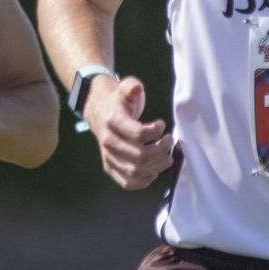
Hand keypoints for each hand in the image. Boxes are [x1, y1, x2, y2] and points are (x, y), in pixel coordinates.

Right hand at [84, 75, 174, 190]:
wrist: (99, 111)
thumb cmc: (119, 101)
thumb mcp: (125, 88)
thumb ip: (131, 87)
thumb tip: (136, 88)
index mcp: (112, 121)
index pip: (138, 134)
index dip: (155, 132)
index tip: (161, 125)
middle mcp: (108, 141)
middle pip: (139, 156)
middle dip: (160, 150)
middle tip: (169, 141)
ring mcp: (108, 156)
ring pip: (135, 171)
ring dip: (156, 167)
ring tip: (167, 158)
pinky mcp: (110, 167)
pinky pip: (127, 183)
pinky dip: (144, 181)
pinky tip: (154, 171)